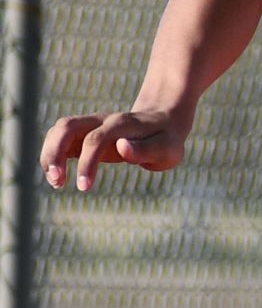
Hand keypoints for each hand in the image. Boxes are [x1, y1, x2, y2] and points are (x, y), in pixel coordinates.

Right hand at [41, 108, 189, 191]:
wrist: (164, 122)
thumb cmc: (166, 139)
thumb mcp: (167, 148)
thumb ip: (145, 149)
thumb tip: (121, 147)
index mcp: (122, 124)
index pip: (96, 139)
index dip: (86, 162)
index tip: (83, 187)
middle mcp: (102, 120)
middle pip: (66, 126)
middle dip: (54, 152)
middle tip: (56, 182)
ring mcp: (91, 124)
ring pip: (58, 130)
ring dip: (49, 154)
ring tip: (55, 183)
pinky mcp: (85, 133)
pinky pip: (61, 139)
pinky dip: (53, 155)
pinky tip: (57, 176)